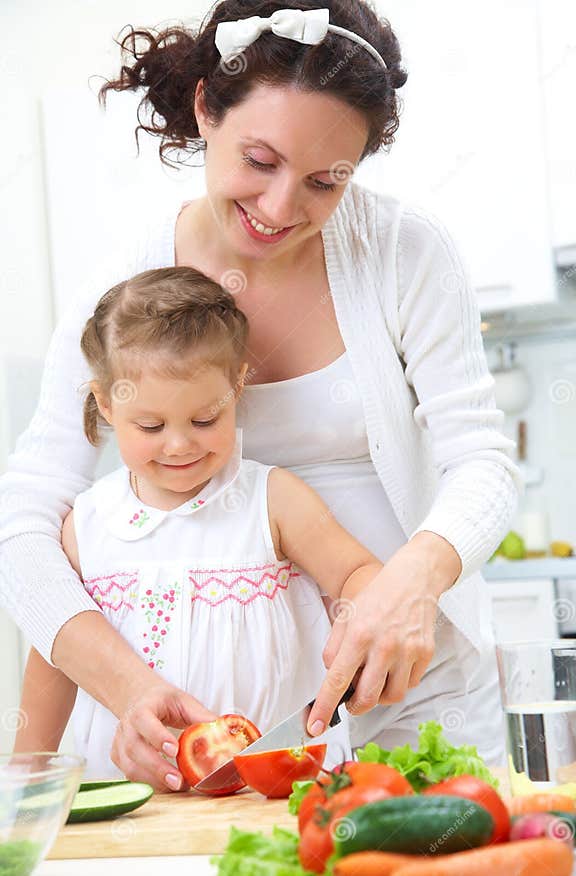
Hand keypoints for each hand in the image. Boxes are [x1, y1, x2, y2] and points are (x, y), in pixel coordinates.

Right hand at [110, 682, 217, 791]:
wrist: (139, 699)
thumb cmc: (163, 702)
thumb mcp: (183, 701)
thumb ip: (201, 716)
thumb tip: (223, 733)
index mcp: (142, 708)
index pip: (144, 720)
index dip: (157, 736)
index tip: (174, 750)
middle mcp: (126, 726)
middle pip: (135, 749)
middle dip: (157, 768)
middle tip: (178, 781)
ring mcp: (119, 743)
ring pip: (130, 767)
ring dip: (154, 780)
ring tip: (178, 786)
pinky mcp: (119, 757)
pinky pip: (130, 775)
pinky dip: (148, 783)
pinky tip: (166, 785)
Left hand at [306, 532, 460, 735]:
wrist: (414, 579)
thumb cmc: (377, 596)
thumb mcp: (346, 616)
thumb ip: (334, 649)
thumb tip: (332, 677)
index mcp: (359, 635)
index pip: (336, 680)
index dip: (324, 707)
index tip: (315, 727)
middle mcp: (384, 646)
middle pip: (366, 698)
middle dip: (355, 706)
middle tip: (352, 698)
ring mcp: (408, 652)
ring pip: (391, 697)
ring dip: (378, 697)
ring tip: (375, 678)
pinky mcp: (425, 654)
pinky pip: (410, 685)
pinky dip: (399, 683)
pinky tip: (394, 666)